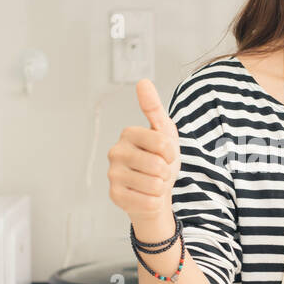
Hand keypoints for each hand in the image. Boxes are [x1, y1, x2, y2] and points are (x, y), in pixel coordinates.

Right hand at [107, 79, 181, 221]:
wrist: (156, 191)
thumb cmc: (160, 160)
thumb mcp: (164, 132)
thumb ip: (154, 107)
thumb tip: (143, 82)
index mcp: (128, 133)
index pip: (163, 143)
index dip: (171, 153)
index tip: (165, 155)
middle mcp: (115, 152)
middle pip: (158, 165)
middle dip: (166, 172)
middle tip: (159, 172)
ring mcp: (112, 175)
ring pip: (154, 185)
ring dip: (161, 187)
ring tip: (153, 184)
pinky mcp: (115, 196)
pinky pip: (148, 201)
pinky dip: (154, 201)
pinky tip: (147, 196)